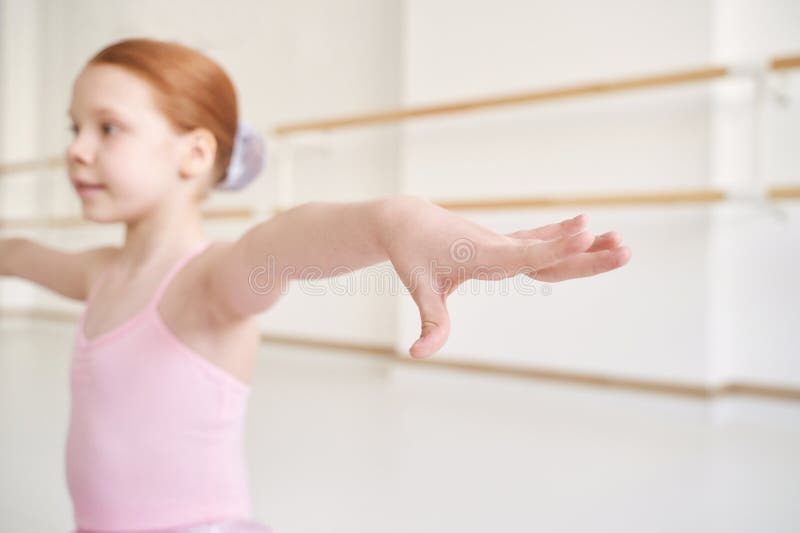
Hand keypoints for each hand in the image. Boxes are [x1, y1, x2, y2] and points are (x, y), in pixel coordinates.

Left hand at [380, 197, 630, 358]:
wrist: (408, 221)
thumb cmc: (414, 255)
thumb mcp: (421, 288)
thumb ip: (430, 322)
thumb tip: (418, 354)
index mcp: (483, 257)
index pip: (525, 254)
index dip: (556, 246)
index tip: (586, 233)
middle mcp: (500, 248)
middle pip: (550, 255)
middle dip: (587, 255)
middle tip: (625, 249)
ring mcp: (505, 244)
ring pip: (551, 247)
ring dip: (584, 245)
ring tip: (621, 241)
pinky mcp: (504, 243)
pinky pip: (540, 240)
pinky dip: (563, 236)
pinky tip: (587, 227)